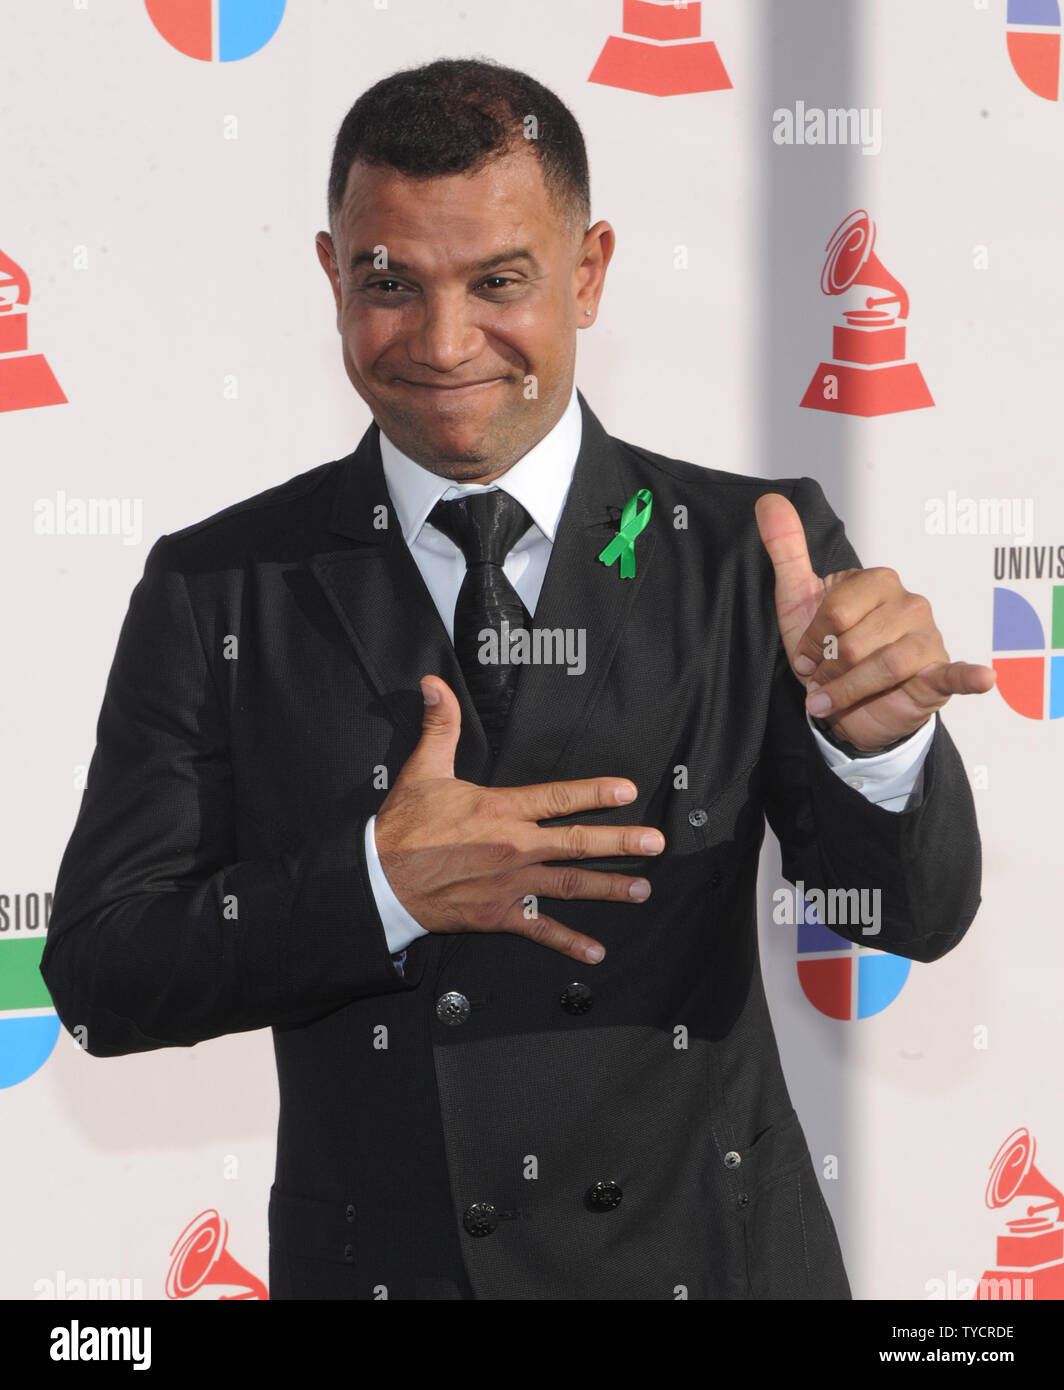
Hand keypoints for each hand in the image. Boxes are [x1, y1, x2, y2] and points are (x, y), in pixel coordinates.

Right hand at [373, 675, 665, 963]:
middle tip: (656, 843)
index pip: (558, 798)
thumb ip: (441, 724)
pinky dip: (569, 943)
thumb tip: (434, 684)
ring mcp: (510, 884)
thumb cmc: (403, 825)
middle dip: (620, 842)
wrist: (379, 879)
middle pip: (577, 843)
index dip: (596, 792)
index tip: (628, 791)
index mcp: (500, 809)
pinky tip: (596, 952)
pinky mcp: (499, 914)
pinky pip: (540, 930)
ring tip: (642, 889)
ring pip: (569, 885)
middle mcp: (514, 846)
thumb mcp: (424, 769)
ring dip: (608, 888)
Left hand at [754, 493, 995, 751]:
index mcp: (879, 582)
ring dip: (848, 690)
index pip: (837, 613)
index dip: (812, 641)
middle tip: (824, 677)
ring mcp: (927, 638)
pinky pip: (955, 673)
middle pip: (856, 642)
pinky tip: (983, 678)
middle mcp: (910, 604)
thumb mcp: (798, 598)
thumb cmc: (825, 647)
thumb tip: (768, 500)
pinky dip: (969, 675)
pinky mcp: (938, 674)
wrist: (842, 700)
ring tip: (833, 698)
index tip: (805, 656)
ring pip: (883, 667)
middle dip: (829, 669)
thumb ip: (787, 549)